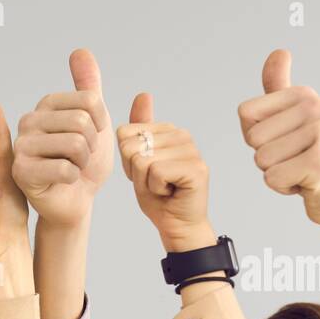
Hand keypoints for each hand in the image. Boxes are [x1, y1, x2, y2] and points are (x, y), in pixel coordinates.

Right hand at [12, 49, 112, 227]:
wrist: (76, 200)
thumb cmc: (85, 163)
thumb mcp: (94, 120)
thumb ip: (88, 86)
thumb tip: (79, 51)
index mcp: (46, 105)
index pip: (90, 100)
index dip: (101, 124)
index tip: (92, 138)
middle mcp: (29, 121)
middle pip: (82, 122)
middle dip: (92, 146)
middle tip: (81, 159)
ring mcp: (22, 146)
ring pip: (75, 145)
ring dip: (83, 163)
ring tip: (73, 169)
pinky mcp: (21, 171)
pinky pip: (64, 169)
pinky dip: (73, 179)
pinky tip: (62, 182)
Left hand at [116, 94, 213, 250]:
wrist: (176, 225)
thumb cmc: (158, 197)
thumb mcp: (137, 162)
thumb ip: (136, 131)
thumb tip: (143, 93)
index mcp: (167, 130)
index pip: (124, 135)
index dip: (126, 161)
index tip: (145, 173)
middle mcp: (182, 135)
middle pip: (131, 147)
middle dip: (135, 173)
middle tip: (155, 183)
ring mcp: (191, 150)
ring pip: (142, 160)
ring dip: (145, 183)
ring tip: (163, 188)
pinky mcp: (195, 168)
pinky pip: (155, 172)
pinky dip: (155, 189)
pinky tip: (171, 192)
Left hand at [238, 49, 319, 227]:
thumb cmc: (309, 159)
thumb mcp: (291, 119)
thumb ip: (278, 88)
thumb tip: (279, 51)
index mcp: (304, 95)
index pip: (246, 113)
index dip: (255, 135)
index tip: (283, 141)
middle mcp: (316, 107)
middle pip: (252, 138)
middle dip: (266, 158)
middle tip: (294, 160)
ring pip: (261, 160)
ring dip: (275, 173)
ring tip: (301, 170)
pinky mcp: (319, 162)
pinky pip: (272, 178)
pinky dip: (284, 187)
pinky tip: (305, 182)